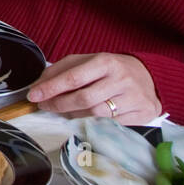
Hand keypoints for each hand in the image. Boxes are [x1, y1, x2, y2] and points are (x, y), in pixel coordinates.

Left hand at [27, 53, 161, 122]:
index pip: (74, 77)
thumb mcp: (88, 61)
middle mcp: (121, 79)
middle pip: (83, 99)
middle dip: (59, 104)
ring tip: (64, 110)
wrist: (149, 76)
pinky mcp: (142, 113)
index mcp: (105, 62)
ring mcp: (133, 98)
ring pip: (95, 114)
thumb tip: (39, 84)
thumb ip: (63, 70)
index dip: (51, 88)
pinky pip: (110, 124)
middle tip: (44, 105)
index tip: (34, 95)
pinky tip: (86, 116)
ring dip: (74, 114)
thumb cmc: (111, 69)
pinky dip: (93, 121)